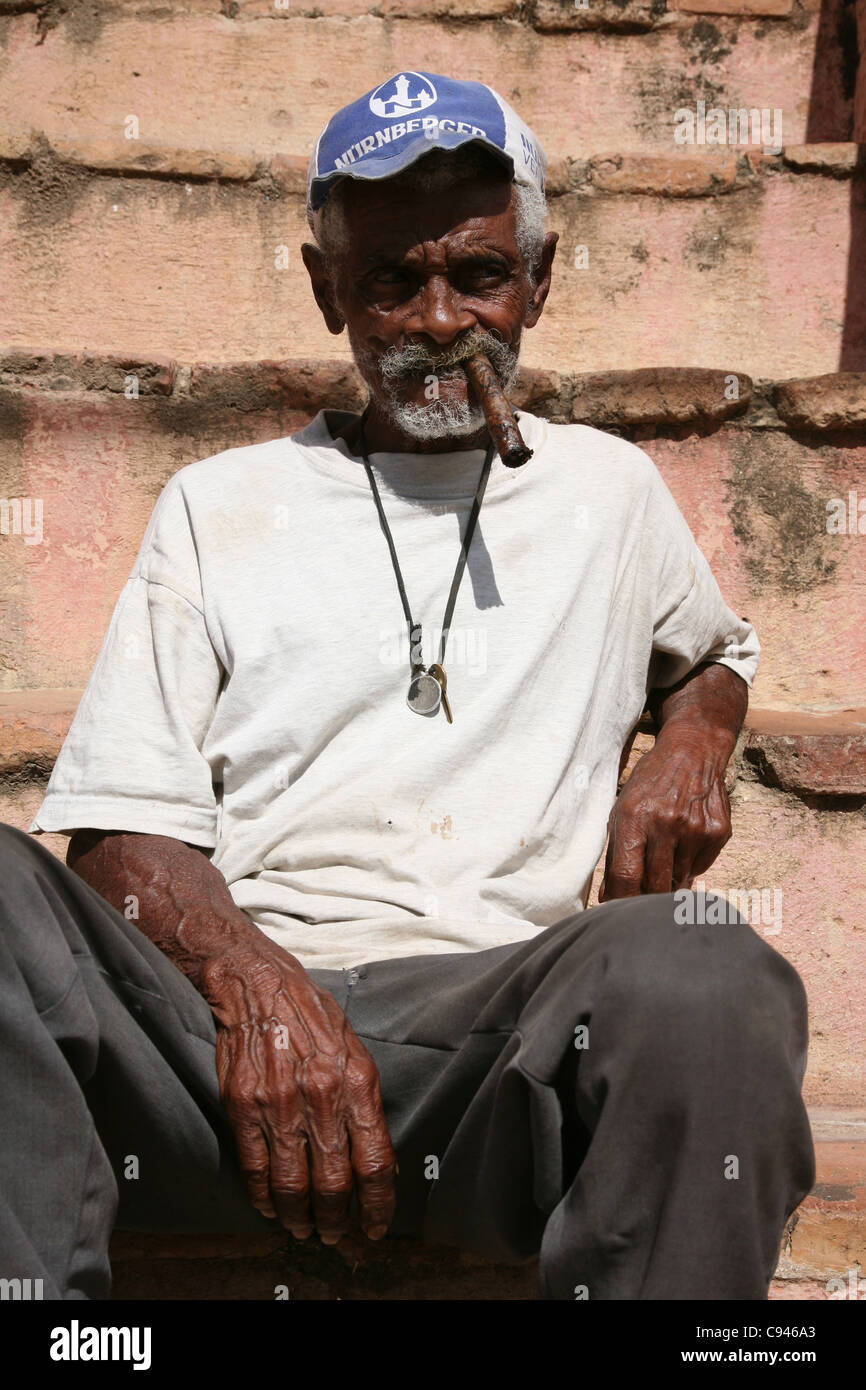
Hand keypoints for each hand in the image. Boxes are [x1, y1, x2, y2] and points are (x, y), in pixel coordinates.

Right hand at [204, 946, 395, 1244]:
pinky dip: (263, 1197)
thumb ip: (364, 1104)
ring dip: (299, 1218)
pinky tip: (272, 1206)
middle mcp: (319, 1095)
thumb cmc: (310, 1015)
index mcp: (355, 1081)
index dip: (377, 1206)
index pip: (374, 1162)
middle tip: (335, 1236)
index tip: (375, 1227)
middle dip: (336, 1222)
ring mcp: (277, 1102)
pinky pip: (254, 1167)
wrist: (257, 982)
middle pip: (333, 1184)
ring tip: (303, 1229)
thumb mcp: (353, 1050)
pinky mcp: (242, 1104)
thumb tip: (377, 1161)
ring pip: (291, 1184)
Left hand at [599, 724, 732, 899]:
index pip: (626, 876)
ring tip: (664, 857)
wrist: (693, 752)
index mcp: (635, 817)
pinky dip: (688, 865)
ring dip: (668, 880)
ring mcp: (696, 829)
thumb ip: (615, 852)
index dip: (620, 901)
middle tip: (640, 893)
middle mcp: (667, 823)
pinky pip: (699, 868)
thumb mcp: (622, 808)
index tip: (617, 911)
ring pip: (678, 881)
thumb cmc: (649, 784)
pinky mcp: (719, 832)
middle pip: (654, 886)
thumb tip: (609, 897)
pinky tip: (684, 842)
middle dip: (644, 897)